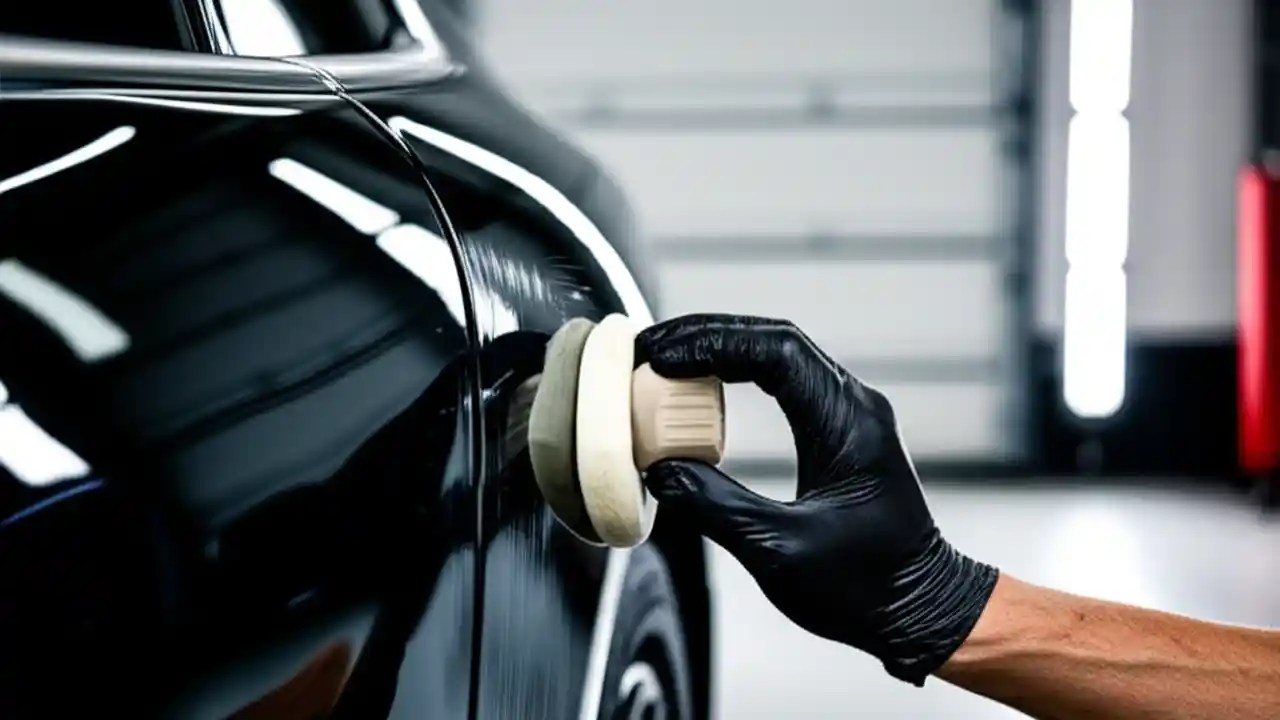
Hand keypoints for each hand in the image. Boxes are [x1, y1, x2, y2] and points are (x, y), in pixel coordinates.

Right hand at [635, 314, 997, 684]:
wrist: (920, 610)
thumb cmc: (866, 587)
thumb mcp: (778, 550)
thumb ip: (714, 505)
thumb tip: (661, 470)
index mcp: (847, 424)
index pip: (775, 351)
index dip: (712, 344)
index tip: (663, 357)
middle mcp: (853, 406)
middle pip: (774, 340)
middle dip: (707, 337)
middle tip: (651, 348)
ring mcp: (850, 415)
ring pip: (779, 356)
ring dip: (722, 351)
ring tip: (667, 361)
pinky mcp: (840, 431)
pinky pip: (785, 381)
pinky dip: (740, 374)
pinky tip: (705, 387)